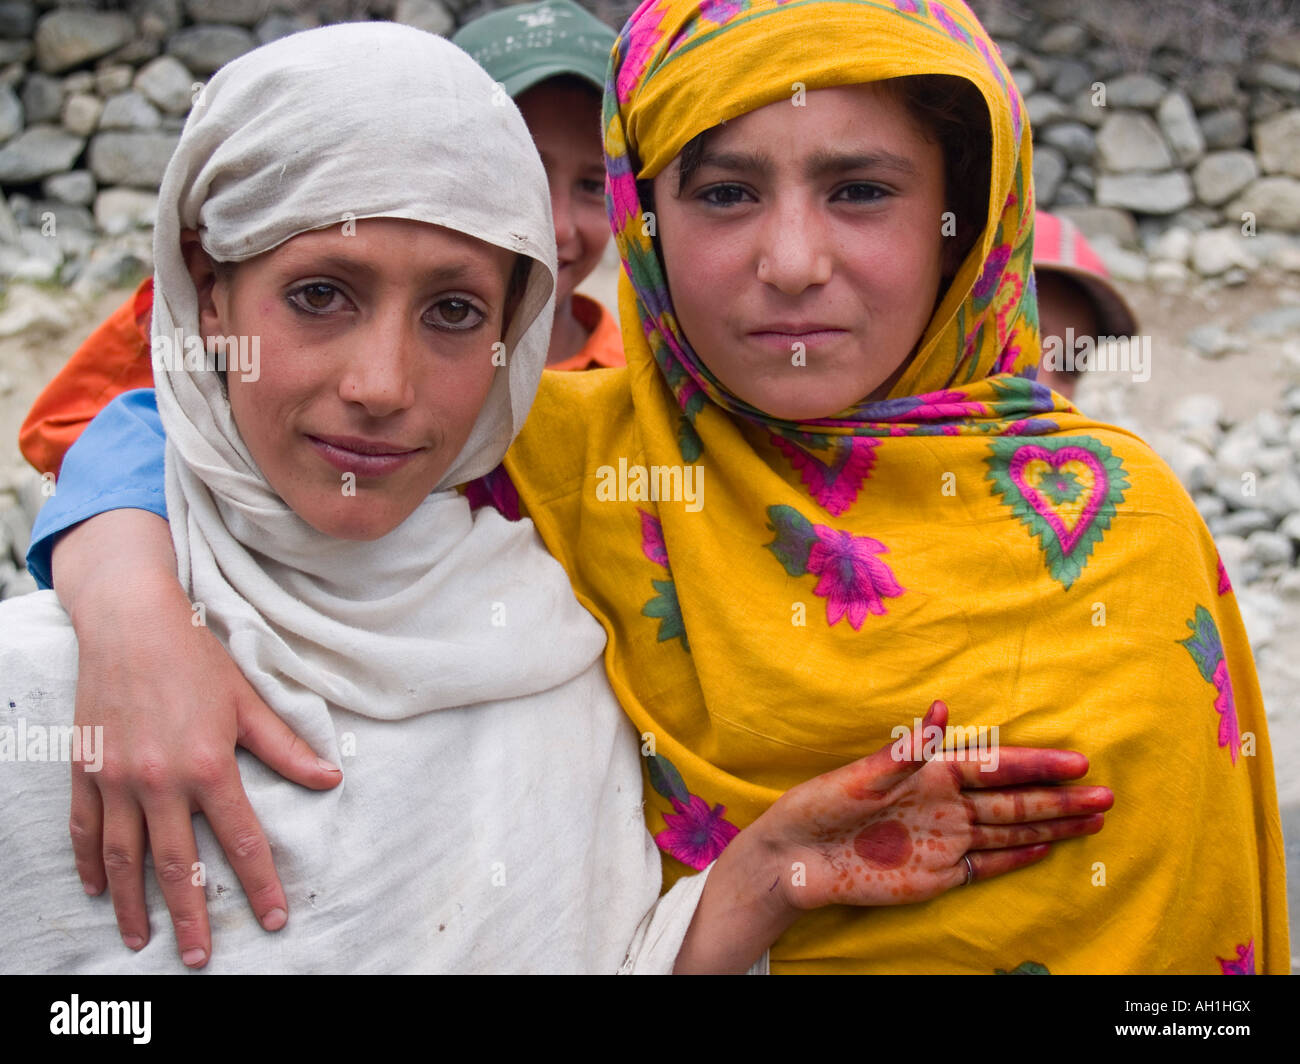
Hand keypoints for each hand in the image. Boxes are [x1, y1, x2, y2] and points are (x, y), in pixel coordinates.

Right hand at [55, 510, 341, 967]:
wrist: (131, 623)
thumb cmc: (196, 658)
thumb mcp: (248, 702)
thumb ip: (286, 747)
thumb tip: (331, 779)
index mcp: (209, 765)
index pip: (240, 839)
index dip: (260, 882)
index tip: (271, 918)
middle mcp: (160, 781)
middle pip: (176, 864)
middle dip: (191, 916)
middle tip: (198, 958)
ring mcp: (117, 779)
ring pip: (124, 859)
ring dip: (132, 906)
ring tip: (141, 941)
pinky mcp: (86, 770)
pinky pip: (84, 829)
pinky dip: (89, 864)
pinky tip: (95, 890)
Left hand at [764, 700, 1111, 911]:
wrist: (795, 860)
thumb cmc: (819, 807)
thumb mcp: (860, 778)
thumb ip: (905, 751)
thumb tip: (940, 710)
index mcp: (930, 773)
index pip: (996, 766)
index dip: (1037, 764)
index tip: (1078, 762)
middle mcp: (945, 805)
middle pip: (1015, 801)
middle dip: (1061, 798)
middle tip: (1107, 795)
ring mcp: (944, 840)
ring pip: (1010, 832)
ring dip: (1052, 826)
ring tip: (1094, 819)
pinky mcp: (936, 874)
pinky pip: (985, 866)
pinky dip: (1016, 859)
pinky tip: (1048, 849)